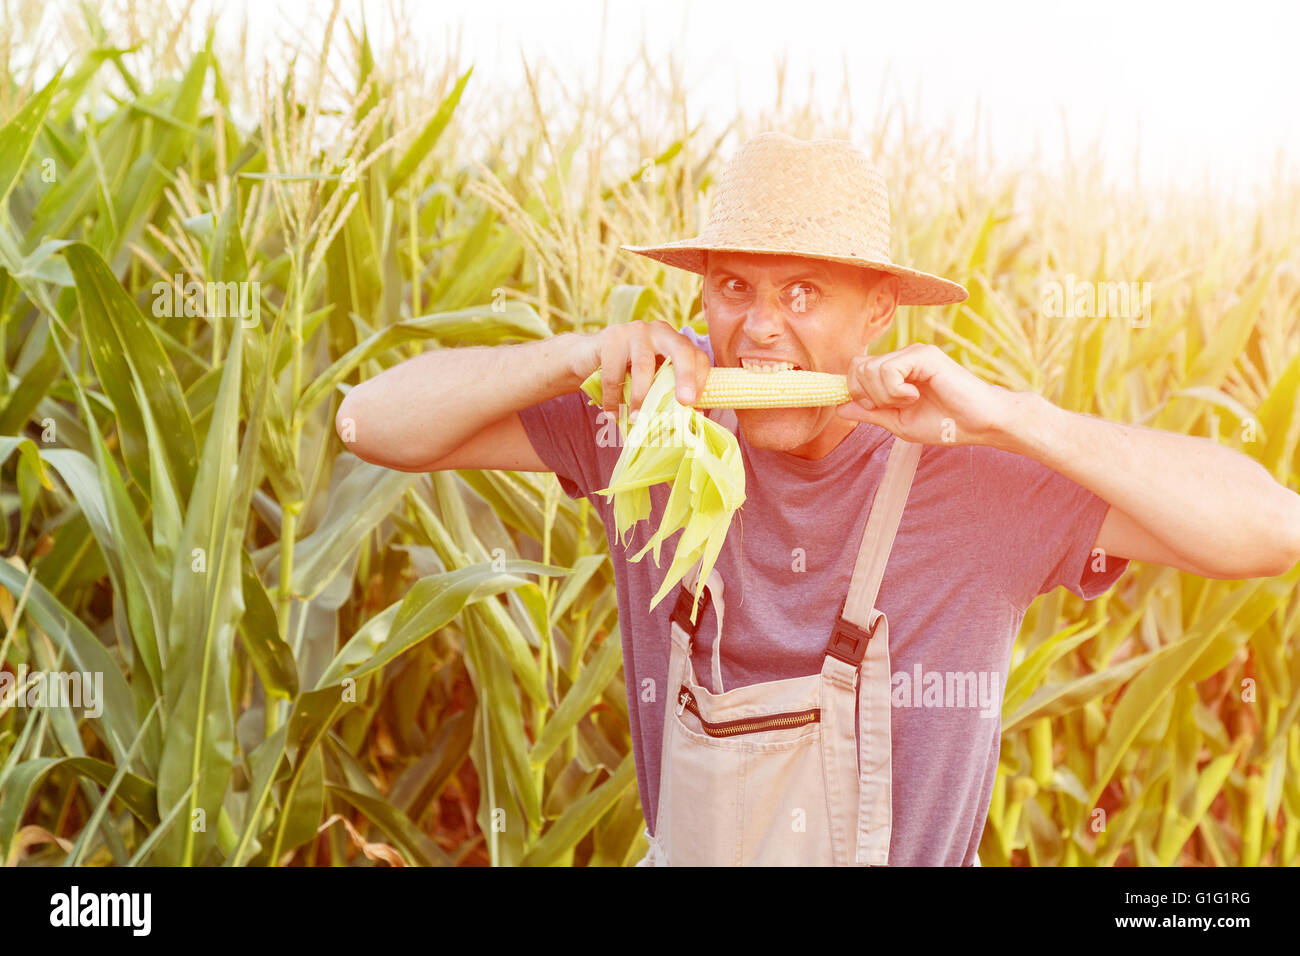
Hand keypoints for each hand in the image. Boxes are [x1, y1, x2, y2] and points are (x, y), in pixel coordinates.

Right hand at [579, 321, 712, 413]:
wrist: (588, 356)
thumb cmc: (626, 373)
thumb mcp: (653, 379)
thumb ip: (670, 392)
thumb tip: (693, 415)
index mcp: (675, 341)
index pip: (697, 356)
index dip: (700, 380)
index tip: (693, 405)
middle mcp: (659, 331)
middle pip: (681, 351)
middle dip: (685, 377)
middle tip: (684, 402)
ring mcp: (634, 332)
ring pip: (644, 366)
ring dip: (640, 397)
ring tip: (636, 419)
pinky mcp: (610, 339)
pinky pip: (614, 373)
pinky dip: (613, 398)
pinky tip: (612, 413)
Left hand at [835, 343, 1012, 445]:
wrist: (979, 423)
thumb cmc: (944, 423)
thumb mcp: (898, 423)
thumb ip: (870, 413)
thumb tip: (839, 407)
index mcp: (894, 371)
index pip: (856, 370)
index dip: (854, 391)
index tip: (872, 408)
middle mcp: (901, 357)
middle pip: (857, 366)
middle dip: (866, 394)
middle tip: (893, 405)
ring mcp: (913, 353)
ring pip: (870, 368)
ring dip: (884, 395)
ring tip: (910, 401)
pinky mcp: (924, 355)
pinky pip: (888, 369)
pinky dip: (895, 390)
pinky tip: (915, 395)